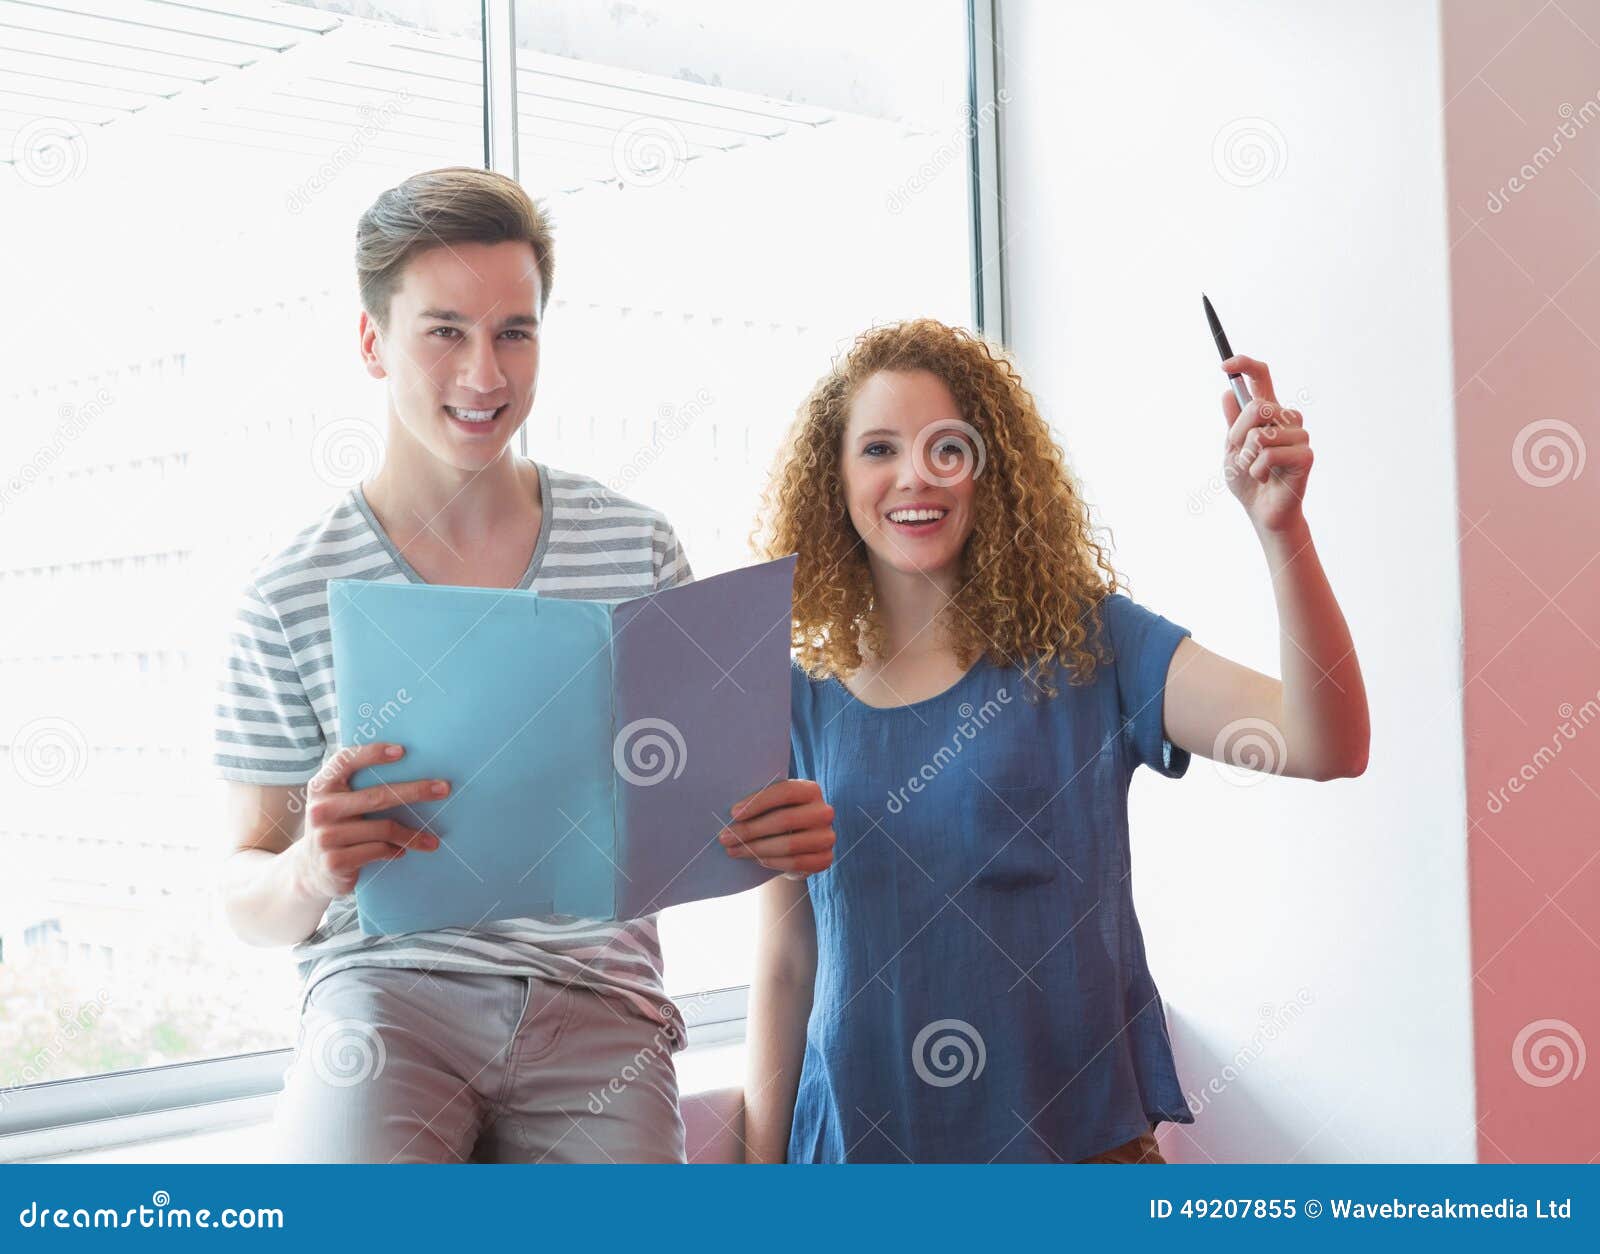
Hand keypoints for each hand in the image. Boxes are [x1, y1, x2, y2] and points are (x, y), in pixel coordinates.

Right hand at [293, 742, 445, 899]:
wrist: (309, 871)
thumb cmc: (336, 827)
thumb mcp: (337, 803)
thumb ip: (356, 785)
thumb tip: (408, 763)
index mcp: (321, 786)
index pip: (345, 761)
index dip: (372, 753)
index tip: (402, 751)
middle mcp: (320, 809)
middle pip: (377, 796)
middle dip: (416, 791)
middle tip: (444, 788)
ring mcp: (326, 836)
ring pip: (383, 829)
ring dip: (413, 835)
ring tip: (432, 840)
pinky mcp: (335, 861)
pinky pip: (378, 851)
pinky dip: (395, 851)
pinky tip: (402, 852)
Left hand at [718, 779, 835, 876]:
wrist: (797, 843)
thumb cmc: (777, 816)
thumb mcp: (772, 804)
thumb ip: (759, 802)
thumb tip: (732, 812)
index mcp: (810, 790)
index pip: (785, 792)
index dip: (758, 802)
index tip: (733, 813)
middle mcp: (824, 811)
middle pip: (785, 820)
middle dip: (750, 830)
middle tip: (725, 837)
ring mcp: (827, 836)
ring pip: (789, 844)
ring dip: (756, 849)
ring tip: (734, 850)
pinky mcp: (826, 858)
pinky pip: (796, 862)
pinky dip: (772, 862)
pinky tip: (755, 859)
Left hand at [1219, 355, 1313, 533]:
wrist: (1262, 510)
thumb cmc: (1248, 480)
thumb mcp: (1232, 449)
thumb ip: (1233, 423)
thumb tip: (1227, 393)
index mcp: (1269, 412)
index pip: (1262, 377)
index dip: (1245, 365)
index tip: (1225, 366)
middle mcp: (1287, 419)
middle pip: (1259, 406)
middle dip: (1238, 434)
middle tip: (1241, 454)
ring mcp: (1299, 436)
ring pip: (1261, 434)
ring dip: (1247, 457)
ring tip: (1255, 469)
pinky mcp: (1306, 455)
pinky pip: (1269, 454)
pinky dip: (1257, 470)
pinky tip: (1264, 478)